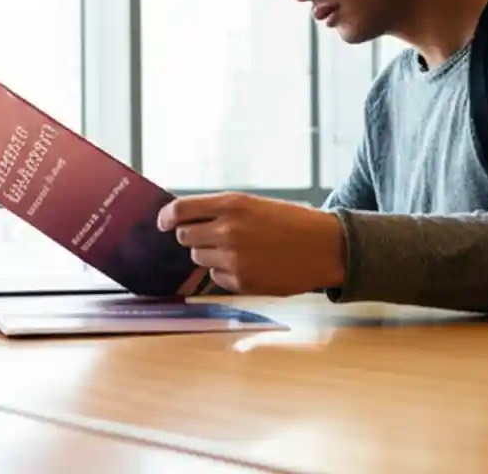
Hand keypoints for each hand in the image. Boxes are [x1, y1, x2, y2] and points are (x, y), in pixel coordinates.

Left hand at [157, 192, 345, 295]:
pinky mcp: (241, 282)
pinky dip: (225, 273)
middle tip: (212, 235)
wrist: (326, 248)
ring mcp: (233, 259)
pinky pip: (216, 277)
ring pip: (198, 257)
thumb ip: (219, 211)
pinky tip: (250, 265)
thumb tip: (183, 220)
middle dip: (193, 236)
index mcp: (232, 205)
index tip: (161, 222)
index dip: (166, 217)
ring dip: (210, 254)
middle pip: (184, 236)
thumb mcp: (254, 205)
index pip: (180, 210)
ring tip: (239, 250)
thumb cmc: (290, 222)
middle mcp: (228, 231)